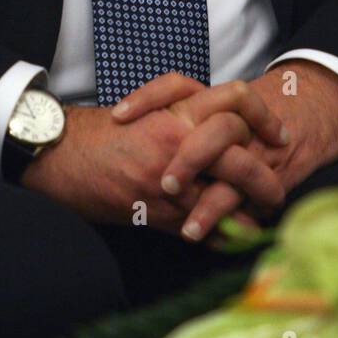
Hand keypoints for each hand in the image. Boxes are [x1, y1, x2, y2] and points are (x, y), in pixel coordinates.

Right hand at [20, 81, 287, 237]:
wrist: (60, 153)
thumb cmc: (103, 130)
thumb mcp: (148, 105)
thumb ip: (185, 110)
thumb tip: (223, 124)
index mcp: (177, 110)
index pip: (236, 100)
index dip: (263, 116)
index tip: (277, 136)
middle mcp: (177, 140)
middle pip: (239, 154)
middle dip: (264, 176)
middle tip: (276, 188)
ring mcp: (166, 177)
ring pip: (223, 195)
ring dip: (246, 211)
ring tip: (259, 219)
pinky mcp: (154, 209)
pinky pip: (198, 225)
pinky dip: (218, 234)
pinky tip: (228, 237)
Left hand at [111, 61, 337, 241]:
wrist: (300, 122)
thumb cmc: (237, 125)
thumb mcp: (202, 116)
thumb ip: (175, 128)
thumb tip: (124, 139)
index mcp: (208, 102)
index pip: (174, 85)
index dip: (147, 97)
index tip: (119, 117)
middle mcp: (233, 121)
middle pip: (218, 127)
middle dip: (192, 157)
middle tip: (166, 185)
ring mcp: (254, 148)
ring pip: (239, 173)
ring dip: (213, 203)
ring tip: (188, 229)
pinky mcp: (271, 176)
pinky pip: (250, 200)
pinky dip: (228, 222)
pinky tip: (207, 241)